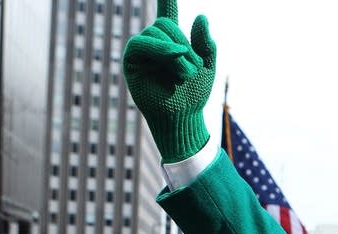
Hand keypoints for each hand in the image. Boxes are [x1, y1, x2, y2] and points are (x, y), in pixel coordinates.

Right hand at [122, 0, 214, 162]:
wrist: (183, 117)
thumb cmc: (193, 95)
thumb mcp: (206, 67)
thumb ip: (206, 44)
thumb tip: (201, 16)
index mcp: (172, 43)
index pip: (168, 16)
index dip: (167, 2)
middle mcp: (155, 44)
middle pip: (165, 24)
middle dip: (184, 44)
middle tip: (192, 70)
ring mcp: (142, 51)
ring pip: (156, 32)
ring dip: (176, 52)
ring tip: (184, 75)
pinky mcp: (131, 62)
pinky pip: (140, 44)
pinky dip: (159, 47)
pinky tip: (175, 55)